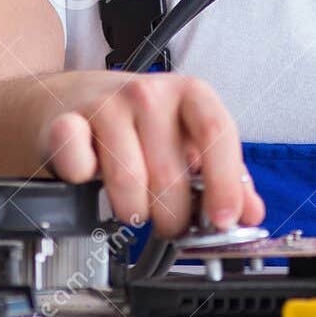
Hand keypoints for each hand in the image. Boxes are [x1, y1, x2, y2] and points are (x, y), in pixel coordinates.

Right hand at [38, 70, 263, 237]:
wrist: (68, 99)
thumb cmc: (135, 123)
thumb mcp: (186, 139)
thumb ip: (223, 174)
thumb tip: (250, 212)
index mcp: (189, 94)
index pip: (216, 133)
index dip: (224, 183)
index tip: (223, 220)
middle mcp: (148, 93)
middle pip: (171, 176)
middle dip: (172, 217)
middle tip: (168, 222)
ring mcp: (105, 106)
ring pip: (129, 185)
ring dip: (132, 211)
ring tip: (132, 204)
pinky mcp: (64, 123)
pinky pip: (80, 168)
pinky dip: (85, 183)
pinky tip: (90, 176)